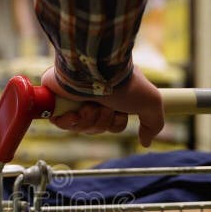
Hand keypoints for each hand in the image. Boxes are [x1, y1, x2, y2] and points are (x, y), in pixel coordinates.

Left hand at [41, 67, 164, 146]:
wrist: (94, 69)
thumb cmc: (123, 83)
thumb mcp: (150, 102)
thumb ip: (153, 122)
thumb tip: (146, 142)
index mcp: (113, 96)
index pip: (113, 125)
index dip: (116, 123)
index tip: (119, 111)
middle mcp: (94, 96)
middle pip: (97, 128)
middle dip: (101, 121)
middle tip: (103, 106)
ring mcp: (75, 98)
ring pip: (80, 127)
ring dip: (87, 120)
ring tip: (88, 105)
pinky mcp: (57, 99)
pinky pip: (61, 123)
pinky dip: (67, 121)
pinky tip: (73, 112)